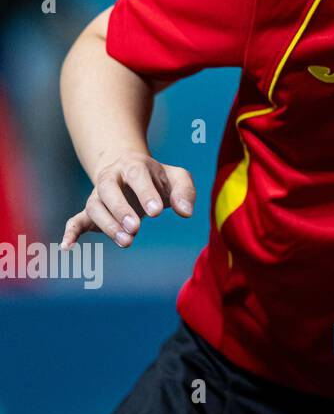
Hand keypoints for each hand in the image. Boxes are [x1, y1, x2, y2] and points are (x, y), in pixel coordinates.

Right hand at [61, 151, 196, 248]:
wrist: (129, 170)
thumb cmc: (158, 178)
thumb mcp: (177, 178)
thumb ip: (185, 192)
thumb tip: (186, 213)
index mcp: (134, 166)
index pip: (137, 176)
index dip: (145, 193)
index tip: (156, 212)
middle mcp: (111, 178)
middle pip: (109, 190)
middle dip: (120, 210)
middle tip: (136, 228)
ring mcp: (98, 195)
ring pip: (95, 207)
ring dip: (108, 225)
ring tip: (127, 241)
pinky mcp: (90, 211)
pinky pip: (75, 220)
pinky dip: (70, 232)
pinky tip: (67, 247)